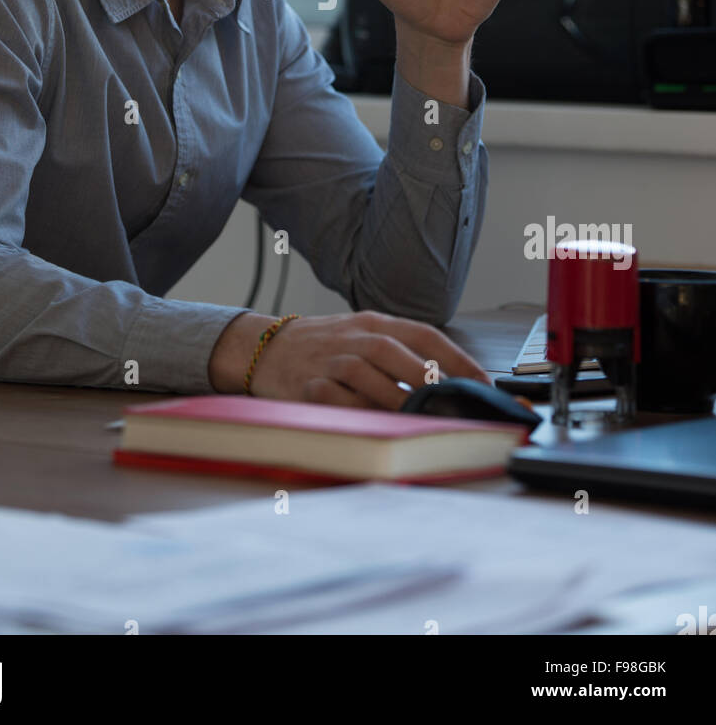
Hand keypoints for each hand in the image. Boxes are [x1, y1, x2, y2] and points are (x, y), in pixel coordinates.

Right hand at [209, 309, 489, 408]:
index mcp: (375, 323)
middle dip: (434, 385)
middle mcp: (356, 337)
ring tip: (426, 424)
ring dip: (402, 404)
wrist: (265, 348)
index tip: (486, 386)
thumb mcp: (363, 337)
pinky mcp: (310, 385)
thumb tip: (451, 383)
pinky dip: (363, 415)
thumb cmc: (324, 347)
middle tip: (459, 409)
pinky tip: (379, 428)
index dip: (460, 362)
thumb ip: (401, 354)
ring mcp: (332, 361)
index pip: (427, 337)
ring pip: (374, 380)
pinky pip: (342, 401)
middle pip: (402, 356)